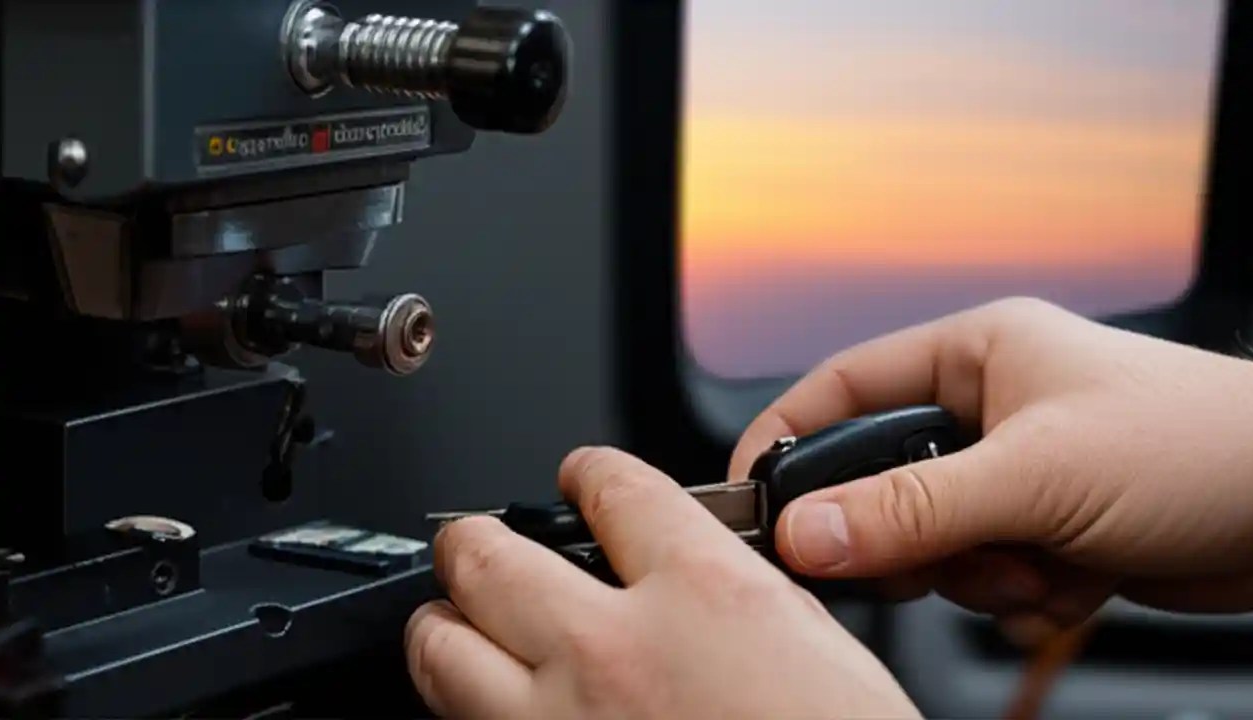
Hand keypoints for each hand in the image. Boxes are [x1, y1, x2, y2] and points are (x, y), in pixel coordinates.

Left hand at [405, 447, 919, 718]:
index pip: (612, 489)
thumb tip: (680, 570)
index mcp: (701, 595)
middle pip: (487, 557)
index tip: (579, 477)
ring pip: (441, 649)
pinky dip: (469, 711)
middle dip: (472, 539)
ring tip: (456, 622)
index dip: (587, 472)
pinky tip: (493, 708)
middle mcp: (614, 650)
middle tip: (476, 541)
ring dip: (443, 626)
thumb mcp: (810, 645)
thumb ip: (729, 590)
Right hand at [730, 297, 1252, 641]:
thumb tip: (808, 533)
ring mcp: (1018, 474)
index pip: (843, 388)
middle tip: (923, 558)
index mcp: (975, 355)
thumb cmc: (1199, 442)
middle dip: (905, 533)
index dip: (788, 438)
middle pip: (880, 480)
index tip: (750, 495)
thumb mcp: (1035, 474)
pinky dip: (1017, 592)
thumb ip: (911, 508)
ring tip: (1034, 563)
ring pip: (931, 540)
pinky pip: (984, 575)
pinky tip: (1071, 578)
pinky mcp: (1047, 530)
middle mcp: (990, 409)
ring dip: (973, 572)